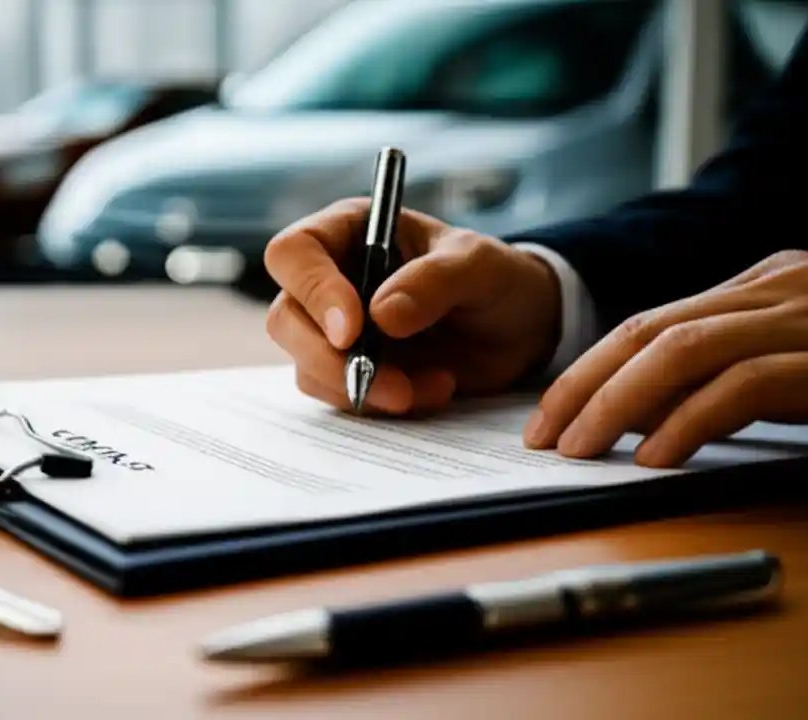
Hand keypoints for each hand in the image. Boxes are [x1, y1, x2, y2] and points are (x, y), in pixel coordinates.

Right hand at [263, 198, 561, 413]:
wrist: (521, 331)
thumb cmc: (496, 279)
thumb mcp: (479, 267)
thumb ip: (434, 281)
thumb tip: (380, 315)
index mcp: (349, 231)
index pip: (295, 253)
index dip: (313, 291)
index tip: (352, 330)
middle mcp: (331, 278)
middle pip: (286, 319)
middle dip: (331, 359)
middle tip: (392, 384)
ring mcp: (335, 330)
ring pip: (306, 365)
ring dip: (363, 388)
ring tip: (434, 386)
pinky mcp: (350, 371)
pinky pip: (337, 396)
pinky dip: (381, 404)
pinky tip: (433, 390)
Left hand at [525, 250, 807, 466]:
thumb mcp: (796, 364)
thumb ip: (722, 377)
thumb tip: (637, 418)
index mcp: (765, 283)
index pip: (653, 322)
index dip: (590, 370)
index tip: (549, 415)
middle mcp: (781, 288)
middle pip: (652, 330)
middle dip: (584, 384)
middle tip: (543, 435)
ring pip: (683, 350)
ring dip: (619, 403)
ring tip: (580, 450)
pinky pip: (743, 387)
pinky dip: (689, 421)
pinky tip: (656, 456)